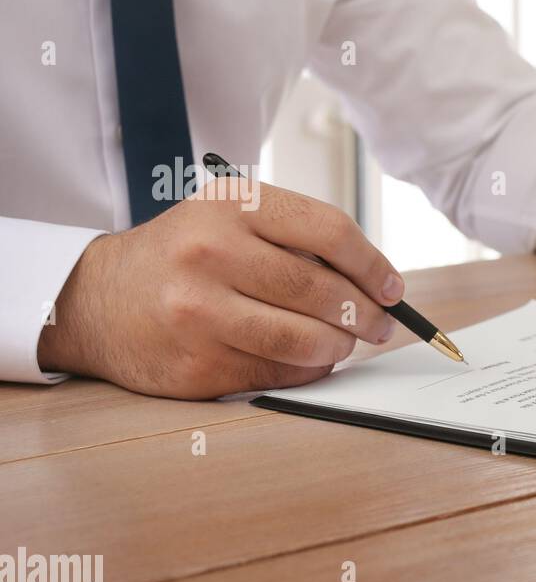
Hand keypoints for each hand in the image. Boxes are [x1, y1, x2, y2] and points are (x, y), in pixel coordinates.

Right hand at [37, 179, 402, 398]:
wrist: (97, 299)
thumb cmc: (182, 256)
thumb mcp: (228, 219)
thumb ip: (296, 238)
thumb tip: (376, 282)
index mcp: (229, 205)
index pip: (328, 231)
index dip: (373, 265)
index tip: (393, 289)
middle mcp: (210, 254)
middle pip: (322, 291)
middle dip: (366, 314)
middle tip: (379, 324)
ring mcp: (200, 313)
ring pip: (306, 341)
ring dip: (339, 347)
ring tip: (342, 342)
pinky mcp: (197, 365)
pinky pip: (278, 375)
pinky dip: (305, 371)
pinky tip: (303, 359)